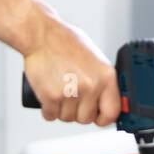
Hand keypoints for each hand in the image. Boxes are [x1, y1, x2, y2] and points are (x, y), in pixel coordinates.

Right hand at [20, 3, 120, 124]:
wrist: (41, 35)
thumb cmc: (65, 42)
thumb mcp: (95, 58)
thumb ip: (101, 79)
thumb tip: (106, 99)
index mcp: (106, 76)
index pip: (112, 112)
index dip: (103, 117)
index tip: (97, 116)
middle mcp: (91, 86)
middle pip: (87, 118)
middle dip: (78, 112)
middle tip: (71, 97)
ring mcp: (71, 92)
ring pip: (67, 118)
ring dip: (61, 110)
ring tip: (59, 91)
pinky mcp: (51, 97)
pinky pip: (50, 115)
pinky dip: (47, 109)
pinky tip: (48, 96)